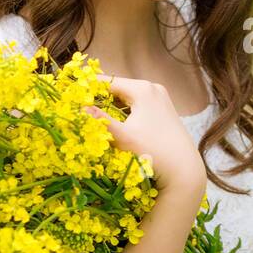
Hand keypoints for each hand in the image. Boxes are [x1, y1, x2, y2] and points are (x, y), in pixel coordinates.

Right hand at [84, 75, 205, 193]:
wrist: (184, 170)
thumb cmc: (152, 153)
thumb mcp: (122, 137)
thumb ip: (99, 121)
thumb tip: (78, 107)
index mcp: (142, 89)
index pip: (107, 81)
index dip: (87, 86)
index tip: (69, 90)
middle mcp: (153, 88)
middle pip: (117, 89)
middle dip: (98, 97)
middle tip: (77, 104)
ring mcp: (161, 99)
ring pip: (127, 99)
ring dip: (110, 106)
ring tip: (91, 114)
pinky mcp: (164, 111)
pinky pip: (137, 106)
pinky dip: (124, 112)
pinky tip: (114, 123)